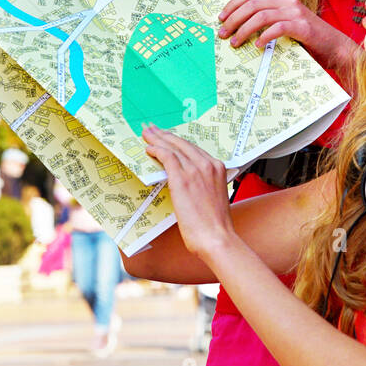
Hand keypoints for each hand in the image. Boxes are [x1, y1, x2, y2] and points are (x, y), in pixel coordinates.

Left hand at [140, 125, 233, 256]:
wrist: (216, 237)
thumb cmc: (215, 225)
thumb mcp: (213, 197)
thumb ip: (202, 185)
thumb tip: (187, 184)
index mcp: (218, 168)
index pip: (193, 149)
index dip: (178, 141)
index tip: (168, 136)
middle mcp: (208, 164)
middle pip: (182, 144)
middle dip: (165, 135)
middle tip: (152, 129)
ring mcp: (195, 170)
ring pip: (173, 147)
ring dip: (157, 139)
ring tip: (146, 134)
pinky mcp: (182, 178)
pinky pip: (167, 157)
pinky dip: (157, 150)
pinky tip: (149, 149)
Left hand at [218, 0, 351, 66]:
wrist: (337, 49)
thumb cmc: (309, 41)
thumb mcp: (286, 27)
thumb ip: (269, 23)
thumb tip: (240, 29)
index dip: (233, 4)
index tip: (221, 18)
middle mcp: (288, 2)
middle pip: (252, 4)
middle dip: (233, 19)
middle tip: (222, 34)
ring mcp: (296, 13)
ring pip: (261, 15)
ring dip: (243, 29)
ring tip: (235, 43)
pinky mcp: (303, 27)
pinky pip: (277, 28)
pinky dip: (264, 37)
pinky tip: (257, 46)